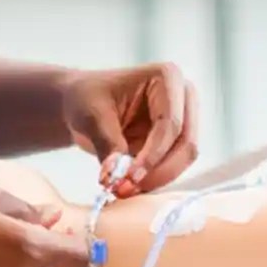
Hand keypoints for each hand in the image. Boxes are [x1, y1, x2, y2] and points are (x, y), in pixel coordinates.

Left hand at [63, 62, 198, 196]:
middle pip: (185, 144)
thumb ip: (106, 144)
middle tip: (124, 189)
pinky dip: (153, 180)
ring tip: (122, 190)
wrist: (81, 105)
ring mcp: (184, 120)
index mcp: (167, 77)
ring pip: (183, 160)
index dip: (152, 155)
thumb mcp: (91, 116)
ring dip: (155, 180)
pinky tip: (129, 187)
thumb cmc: (86, 98)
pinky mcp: (175, 142)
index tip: (128, 177)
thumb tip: (114, 177)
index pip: (171, 123)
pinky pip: (173, 167)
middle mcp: (183, 97)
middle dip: (157, 172)